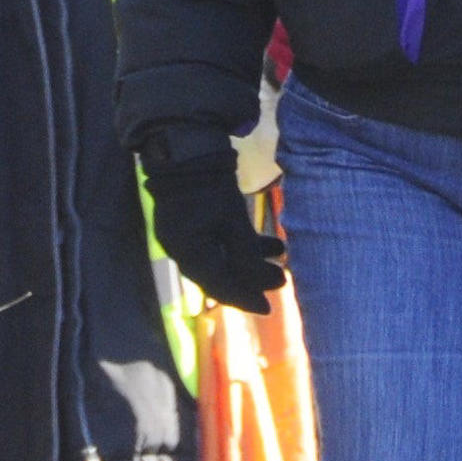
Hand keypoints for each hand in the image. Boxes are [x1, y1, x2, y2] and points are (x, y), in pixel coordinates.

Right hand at [138, 128, 286, 311]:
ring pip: (220, 258)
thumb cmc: (211, 189)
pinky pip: (215, 243)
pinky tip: (267, 242)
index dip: (245, 298)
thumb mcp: (234, 224)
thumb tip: (267, 284)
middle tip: (280, 280)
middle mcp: (181, 251)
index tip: (269, 309)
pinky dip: (239, 245)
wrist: (187, 152)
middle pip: (219, 275)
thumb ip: (247, 256)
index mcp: (189, 254)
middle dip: (251, 279)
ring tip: (280, 256)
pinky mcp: (188, 223)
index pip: (219, 286)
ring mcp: (182, 236)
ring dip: (250, 260)